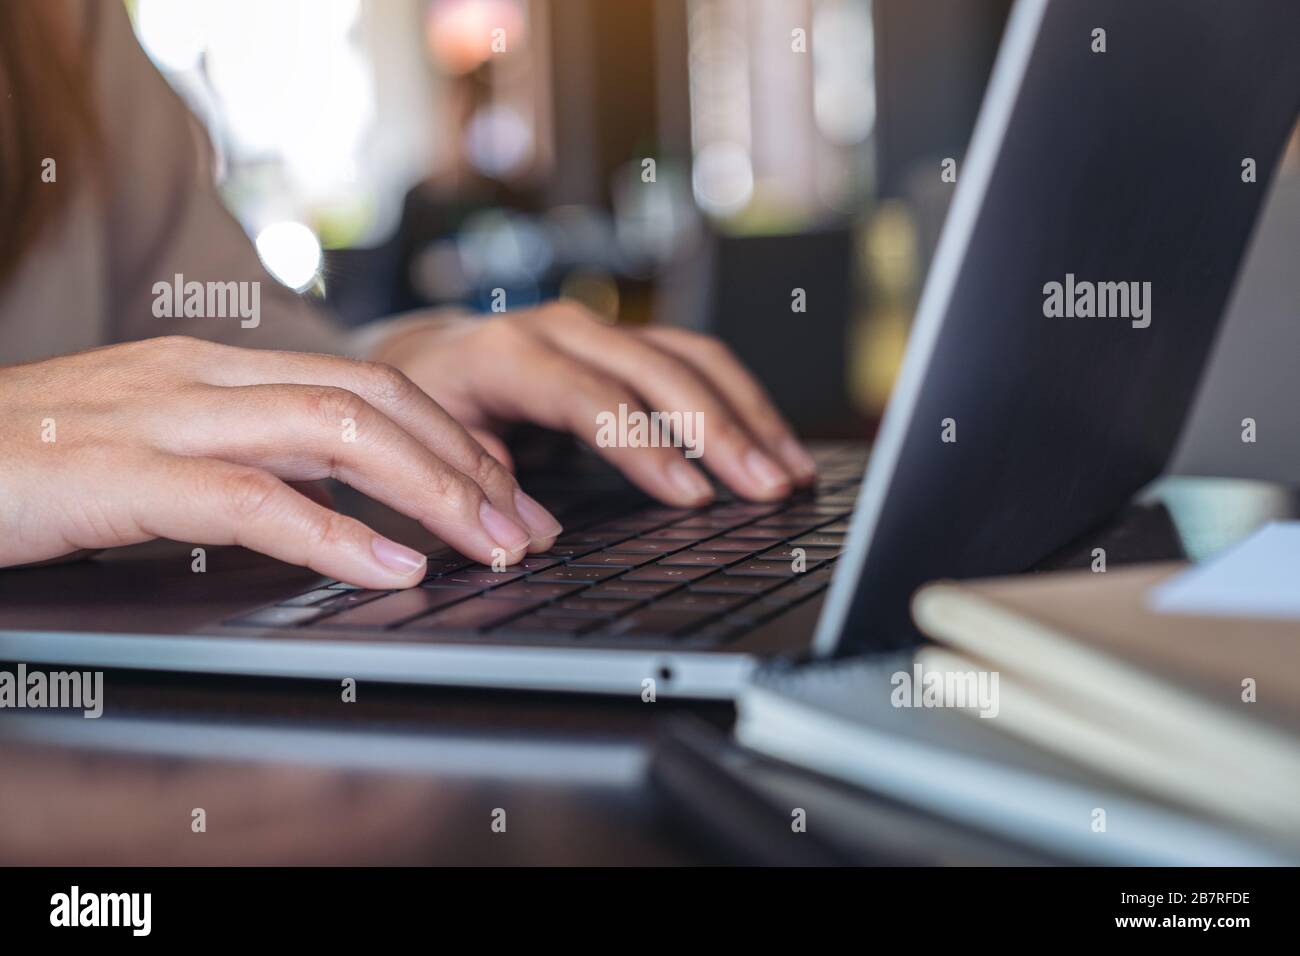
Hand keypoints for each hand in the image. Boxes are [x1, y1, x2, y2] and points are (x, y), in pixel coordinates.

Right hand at [0, 337, 564, 586]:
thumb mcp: (163, 450)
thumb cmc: (34, 464)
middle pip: (373, 397)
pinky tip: (393, 567)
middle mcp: (204, 376)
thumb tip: (342, 508)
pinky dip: (334, 535)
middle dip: (467, 462)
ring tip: (491, 544)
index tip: (506, 493)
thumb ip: (249, 463)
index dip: (452, 438)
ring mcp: (161, 417)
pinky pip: (250, 498)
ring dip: (431, 489)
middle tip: (527, 527)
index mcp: (220, 369)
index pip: (369, 383)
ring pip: (332, 430)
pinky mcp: (117, 472)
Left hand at [370, 301, 816, 504]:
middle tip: (769, 489)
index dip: (647, 449)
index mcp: (508, 354)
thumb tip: (533, 541)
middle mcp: (563, 329)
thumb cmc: (427, 404)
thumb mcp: (432, 446)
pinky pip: (695, 361)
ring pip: (692, 358)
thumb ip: (479, 487)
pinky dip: (740, 402)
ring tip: (791, 471)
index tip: (694, 499)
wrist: (418, 350)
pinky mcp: (626, 342)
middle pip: (661, 372)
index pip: (592, 399)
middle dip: (722, 433)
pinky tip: (772, 443)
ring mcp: (601, 330)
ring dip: (748, 414)